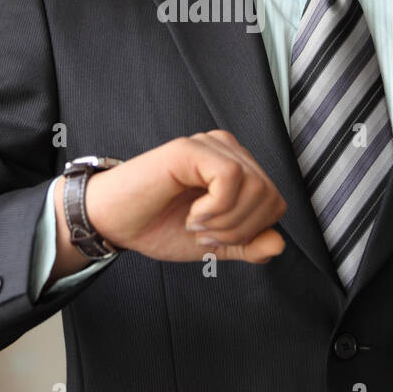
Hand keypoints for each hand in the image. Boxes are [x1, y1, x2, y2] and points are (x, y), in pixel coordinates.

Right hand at [79, 130, 286, 264]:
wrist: (114, 223)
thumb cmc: (156, 226)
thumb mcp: (213, 245)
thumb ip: (247, 245)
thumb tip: (279, 244)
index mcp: (236, 169)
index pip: (275, 202)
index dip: (252, 231)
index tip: (215, 239)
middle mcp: (227, 151)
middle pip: (270, 196)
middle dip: (240, 230)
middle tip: (203, 235)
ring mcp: (210, 146)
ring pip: (255, 186)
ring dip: (226, 221)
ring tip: (195, 225)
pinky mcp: (192, 148)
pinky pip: (231, 177)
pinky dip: (216, 208)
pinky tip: (191, 213)